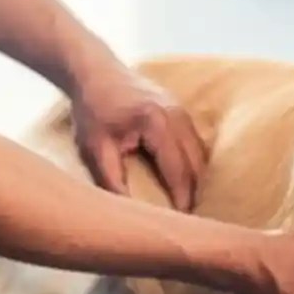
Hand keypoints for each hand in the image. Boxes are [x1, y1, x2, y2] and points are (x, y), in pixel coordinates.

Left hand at [71, 69, 206, 211]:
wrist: (95, 70)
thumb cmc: (92, 109)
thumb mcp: (94, 147)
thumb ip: (111, 180)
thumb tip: (130, 213)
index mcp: (157, 124)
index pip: (178, 171)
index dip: (183, 199)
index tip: (183, 223)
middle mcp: (177, 116)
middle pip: (196, 164)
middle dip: (194, 192)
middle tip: (188, 220)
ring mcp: (182, 110)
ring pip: (201, 153)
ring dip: (197, 178)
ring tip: (188, 203)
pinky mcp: (181, 109)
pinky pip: (196, 142)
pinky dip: (194, 163)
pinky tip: (186, 179)